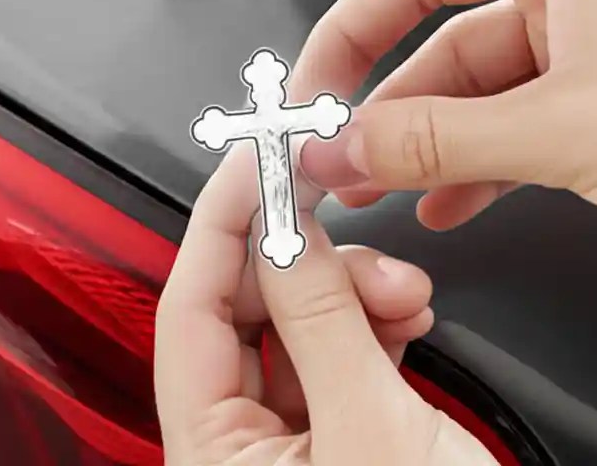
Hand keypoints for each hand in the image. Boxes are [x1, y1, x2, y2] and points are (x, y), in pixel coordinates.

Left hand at [154, 146, 496, 463]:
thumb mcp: (369, 424)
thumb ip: (323, 320)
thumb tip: (289, 233)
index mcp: (213, 455)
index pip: (189, 311)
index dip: (224, 224)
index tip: (262, 161)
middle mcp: (240, 450)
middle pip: (245, 313)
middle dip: (309, 264)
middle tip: (346, 217)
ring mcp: (292, 448)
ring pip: (301, 331)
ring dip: (355, 294)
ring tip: (405, 291)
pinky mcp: (345, 441)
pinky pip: (342, 360)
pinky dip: (377, 328)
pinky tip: (407, 314)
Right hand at [290, 0, 596, 315]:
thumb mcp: (559, 131)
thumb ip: (436, 140)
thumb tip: (349, 143)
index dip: (353, 28)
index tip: (314, 84)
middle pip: (451, 34)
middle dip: (394, 105)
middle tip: (342, 159)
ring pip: (489, 86)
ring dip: (436, 143)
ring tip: (386, 191)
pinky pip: (530, 117)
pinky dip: (488, 159)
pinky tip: (453, 201)